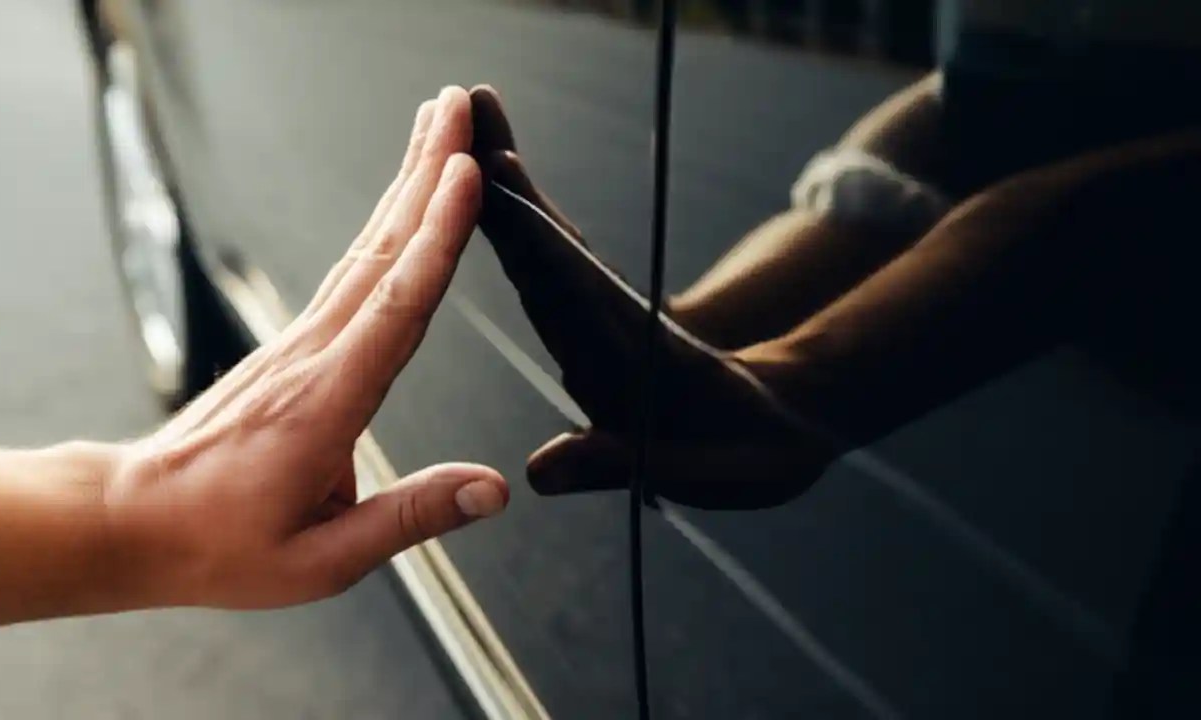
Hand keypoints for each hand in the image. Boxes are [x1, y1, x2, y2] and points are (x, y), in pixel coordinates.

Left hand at [103, 86, 507, 609]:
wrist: (135, 520)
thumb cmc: (220, 543)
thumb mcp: (324, 558)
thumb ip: (411, 515)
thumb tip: (492, 489)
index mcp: (328, 403)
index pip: (397, 306)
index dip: (437, 239)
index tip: (464, 176)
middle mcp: (314, 357)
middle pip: (384, 251)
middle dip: (426, 172)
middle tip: (460, 106)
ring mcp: (299, 345)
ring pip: (366, 251)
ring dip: (405, 184)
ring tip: (439, 130)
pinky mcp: (293, 347)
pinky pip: (351, 274)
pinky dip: (383, 229)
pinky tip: (400, 209)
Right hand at [470, 86, 831, 508]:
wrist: (778, 435)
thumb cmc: (737, 457)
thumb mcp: (682, 472)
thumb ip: (607, 466)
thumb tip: (537, 474)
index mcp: (617, 349)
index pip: (560, 279)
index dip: (522, 229)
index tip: (487, 173)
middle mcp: (603, 320)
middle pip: (543, 240)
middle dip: (503, 178)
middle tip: (468, 106)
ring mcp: (599, 316)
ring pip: (544, 242)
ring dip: (507, 188)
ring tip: (473, 128)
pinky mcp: (598, 324)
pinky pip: (551, 267)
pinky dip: (523, 228)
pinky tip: (501, 203)